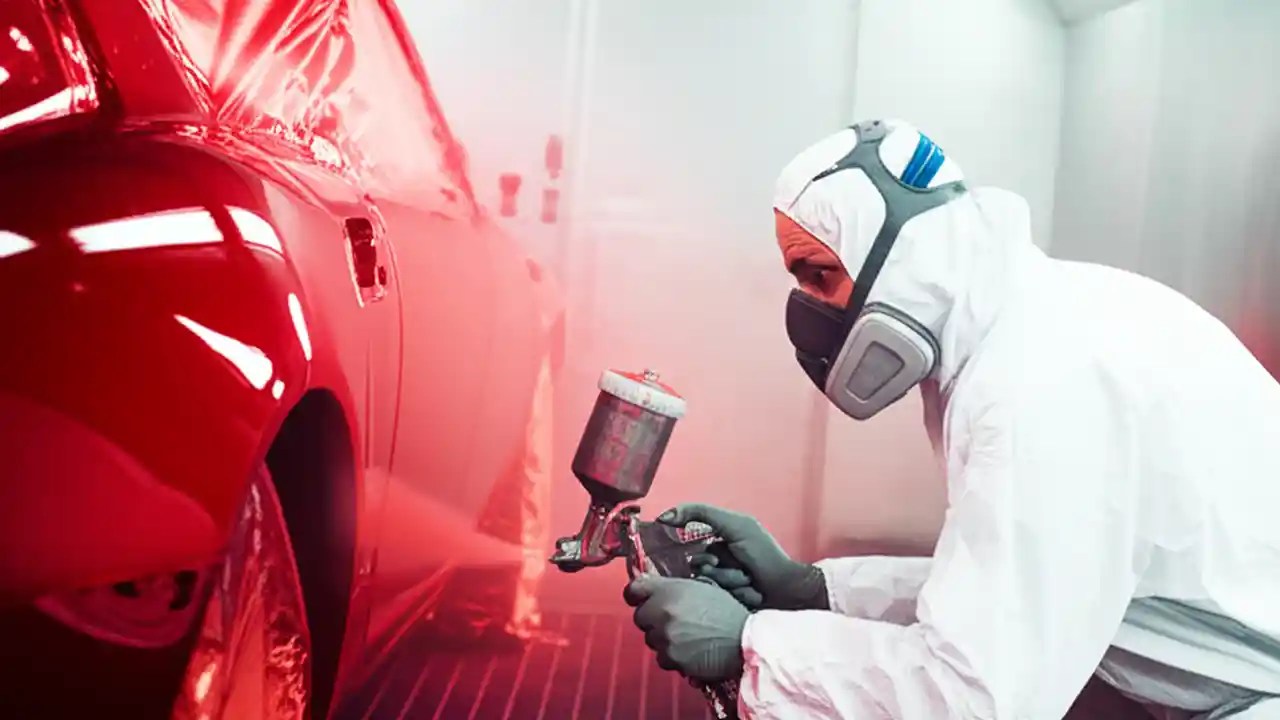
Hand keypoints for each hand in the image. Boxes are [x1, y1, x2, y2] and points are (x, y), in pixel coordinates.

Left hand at [623, 575, 748, 682]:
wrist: (744, 639)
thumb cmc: (727, 612)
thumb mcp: (702, 587)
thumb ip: (674, 588)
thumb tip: (656, 592)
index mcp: (669, 590)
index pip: (634, 589)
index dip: (636, 595)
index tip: (639, 599)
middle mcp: (662, 612)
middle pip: (641, 617)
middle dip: (653, 620)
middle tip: (674, 621)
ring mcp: (665, 637)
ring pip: (652, 639)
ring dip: (664, 639)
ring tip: (688, 638)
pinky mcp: (671, 658)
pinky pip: (663, 658)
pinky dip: (673, 656)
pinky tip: (691, 651)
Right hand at [658, 504, 828, 610]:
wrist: (785, 589)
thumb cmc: (763, 553)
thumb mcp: (734, 524)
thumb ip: (700, 513)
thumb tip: (664, 516)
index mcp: (714, 544)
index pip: (686, 550)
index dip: (699, 557)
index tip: (713, 560)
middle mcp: (713, 564)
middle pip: (695, 569)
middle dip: (717, 570)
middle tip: (738, 569)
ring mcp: (718, 586)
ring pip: (704, 586)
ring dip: (727, 582)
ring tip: (747, 581)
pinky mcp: (722, 604)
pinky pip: (712, 600)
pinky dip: (731, 595)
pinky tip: (747, 594)